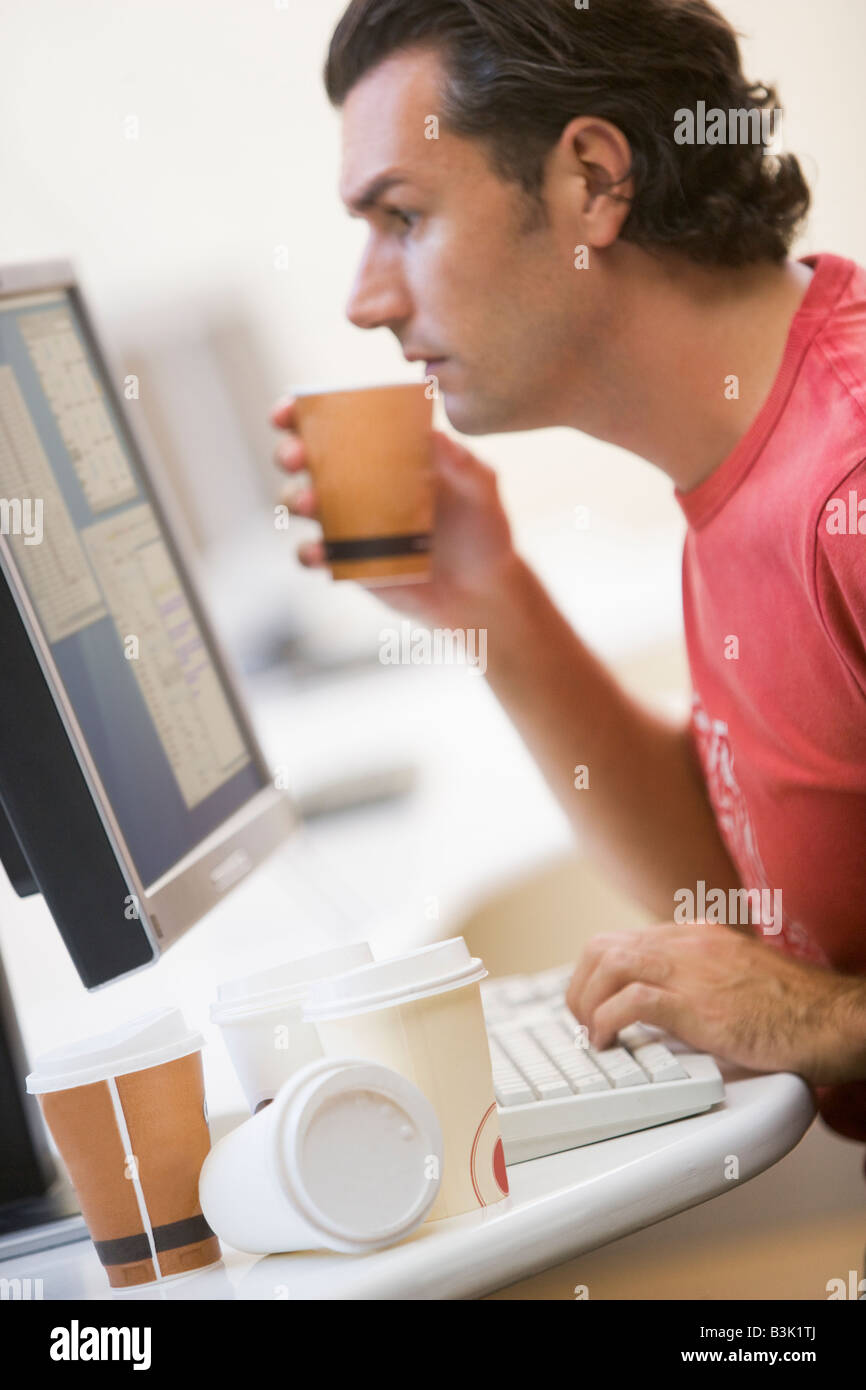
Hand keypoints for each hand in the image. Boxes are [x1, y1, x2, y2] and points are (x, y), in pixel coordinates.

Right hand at [270, 396, 516, 626]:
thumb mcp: (480, 486)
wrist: (484, 588)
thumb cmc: (482, 526)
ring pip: (298, 503)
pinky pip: (312, 555)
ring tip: (313, 504)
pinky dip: (309, 552)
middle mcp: (355, 481)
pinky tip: (322, 552)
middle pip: (302, 458)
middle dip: (289, 452)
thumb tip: (432, 433)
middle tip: (297, 456)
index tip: (290, 410)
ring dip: (295, 499)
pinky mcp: (346, 561)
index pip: (331, 422)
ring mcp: (347, 522)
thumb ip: (461, 460)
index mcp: (382, 451)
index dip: (300, 412)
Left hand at [565, 921, 865, 1085]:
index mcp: (696, 934)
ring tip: (591, 1034)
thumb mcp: (737, 977)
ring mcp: (691, 969)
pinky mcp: (697, 1004)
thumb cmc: (794, 1009)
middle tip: (582, 1021)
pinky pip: (631, 1002)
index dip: (597, 972)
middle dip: (581, 985)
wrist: (832, 1020)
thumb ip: (698, 980)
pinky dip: (606, 1021)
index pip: (624, 939)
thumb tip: (658, 1007)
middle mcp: (688, 943)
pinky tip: (608, 1042)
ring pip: (609, 966)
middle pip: (604, 947)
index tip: (591, 1001)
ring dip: (587, 1003)